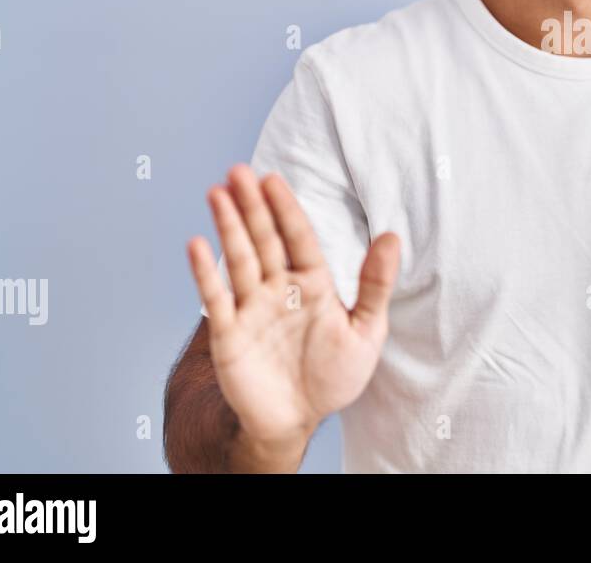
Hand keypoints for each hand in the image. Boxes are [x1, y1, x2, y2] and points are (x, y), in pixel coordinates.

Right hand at [185, 163, 400, 447]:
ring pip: (240, 260)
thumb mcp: (366, 331)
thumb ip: (376, 284)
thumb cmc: (333, 376)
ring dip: (229, 227)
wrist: (298, 419)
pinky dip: (206, 273)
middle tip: (238, 171)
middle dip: (252, 206)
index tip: (273, 179)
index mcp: (313, 283)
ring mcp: (252, 309)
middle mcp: (279, 289)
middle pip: (265, 240)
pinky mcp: (229, 334)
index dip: (286, 209)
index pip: (299, 237)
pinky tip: (197, 244)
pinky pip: (216, 299)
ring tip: (217, 193)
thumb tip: (393, 236)